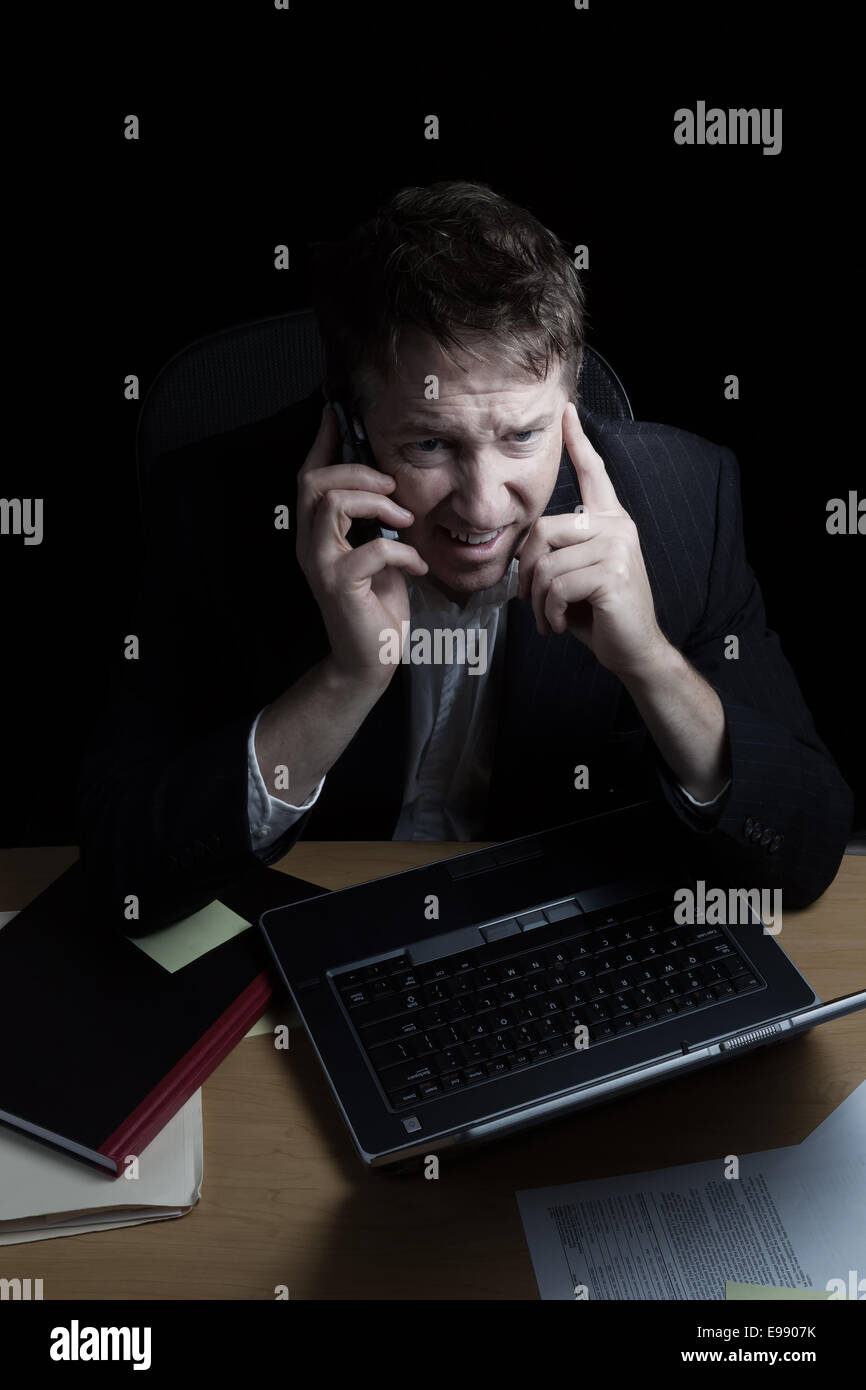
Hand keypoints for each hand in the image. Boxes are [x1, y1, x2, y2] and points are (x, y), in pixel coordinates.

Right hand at [296, 405, 428, 684]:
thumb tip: (385, 482)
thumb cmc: (375, 604)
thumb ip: (371, 521)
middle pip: (316, 483)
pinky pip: (371, 550)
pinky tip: (416, 566)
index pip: (308, 478)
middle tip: (392, 489)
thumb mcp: (375, 552)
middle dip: (358, 475)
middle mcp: (310, 545)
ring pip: (333, 505)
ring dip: (377, 505)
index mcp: (315, 533)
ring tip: (404, 522)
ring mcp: (321, 566)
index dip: (322, 444)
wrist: (369, 658)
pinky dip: (402, 552)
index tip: (336, 415)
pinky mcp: (339, 587)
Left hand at [516, 402, 667, 678]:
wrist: (635, 650)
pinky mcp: (612, 572)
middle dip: (525, 570)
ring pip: (545, 564)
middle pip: (542, 528)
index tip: (566, 413)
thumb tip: (522, 550)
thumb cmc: (601, 614)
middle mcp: (618, 526)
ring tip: (549, 618)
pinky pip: (555, 585)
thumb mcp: (576, 575)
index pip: (595, 474)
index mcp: (611, 521)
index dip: (578, 443)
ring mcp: (618, 547)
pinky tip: (561, 625)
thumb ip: (559, 551)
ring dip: (537, 601)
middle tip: (531, 600)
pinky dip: (548, 612)